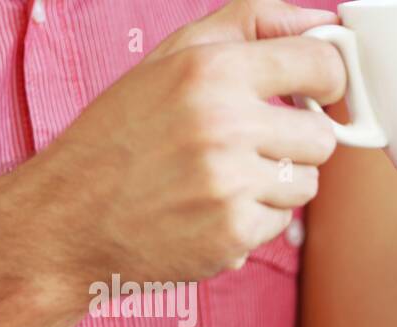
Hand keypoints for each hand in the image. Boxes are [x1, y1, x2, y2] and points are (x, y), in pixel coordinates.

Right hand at [28, 0, 344, 283]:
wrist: (69, 217)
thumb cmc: (122, 136)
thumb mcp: (172, 58)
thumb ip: (251, 25)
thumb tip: (325, 23)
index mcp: (210, 70)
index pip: (320, 65)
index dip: (327, 81)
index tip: (314, 92)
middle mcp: (223, 124)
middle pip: (322, 137)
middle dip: (294, 143)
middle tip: (249, 145)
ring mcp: (230, 182)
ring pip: (306, 184)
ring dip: (275, 185)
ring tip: (222, 178)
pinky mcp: (233, 232)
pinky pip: (282, 223)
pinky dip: (253, 220)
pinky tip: (210, 209)